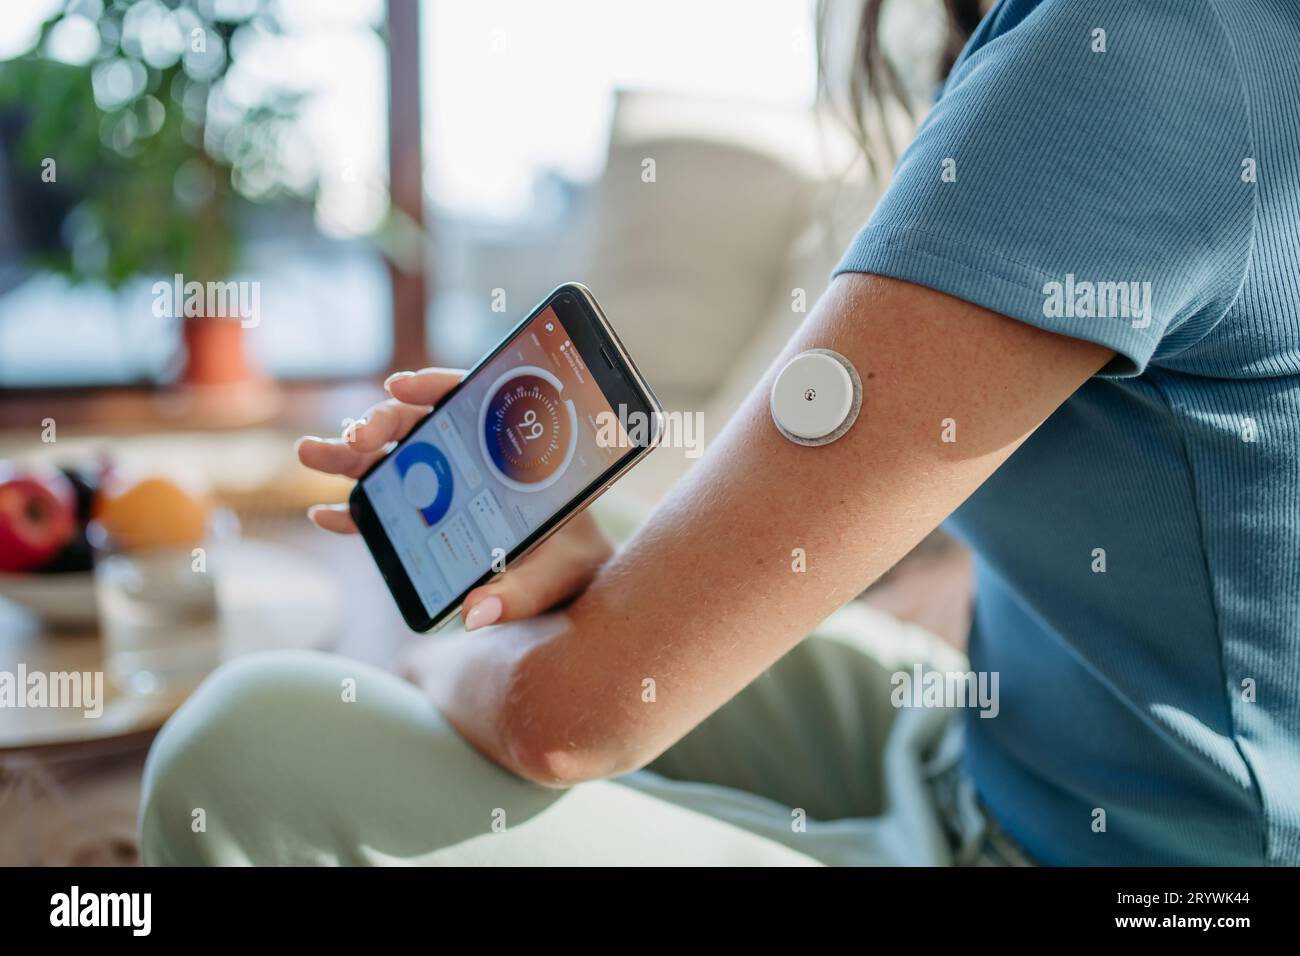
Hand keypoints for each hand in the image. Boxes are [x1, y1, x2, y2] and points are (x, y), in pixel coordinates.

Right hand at [296, 368, 613, 629]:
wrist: (568, 586)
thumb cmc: (574, 567)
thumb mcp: (560, 575)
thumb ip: (521, 591)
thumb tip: (474, 613)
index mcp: (508, 451)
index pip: (470, 399)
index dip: (433, 385)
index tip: (399, 385)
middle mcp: (470, 459)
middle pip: (419, 424)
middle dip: (380, 423)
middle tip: (354, 437)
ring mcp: (443, 486)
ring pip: (391, 458)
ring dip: (349, 454)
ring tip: (310, 453)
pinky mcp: (425, 519)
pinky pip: (386, 508)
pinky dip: (355, 510)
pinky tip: (325, 516)